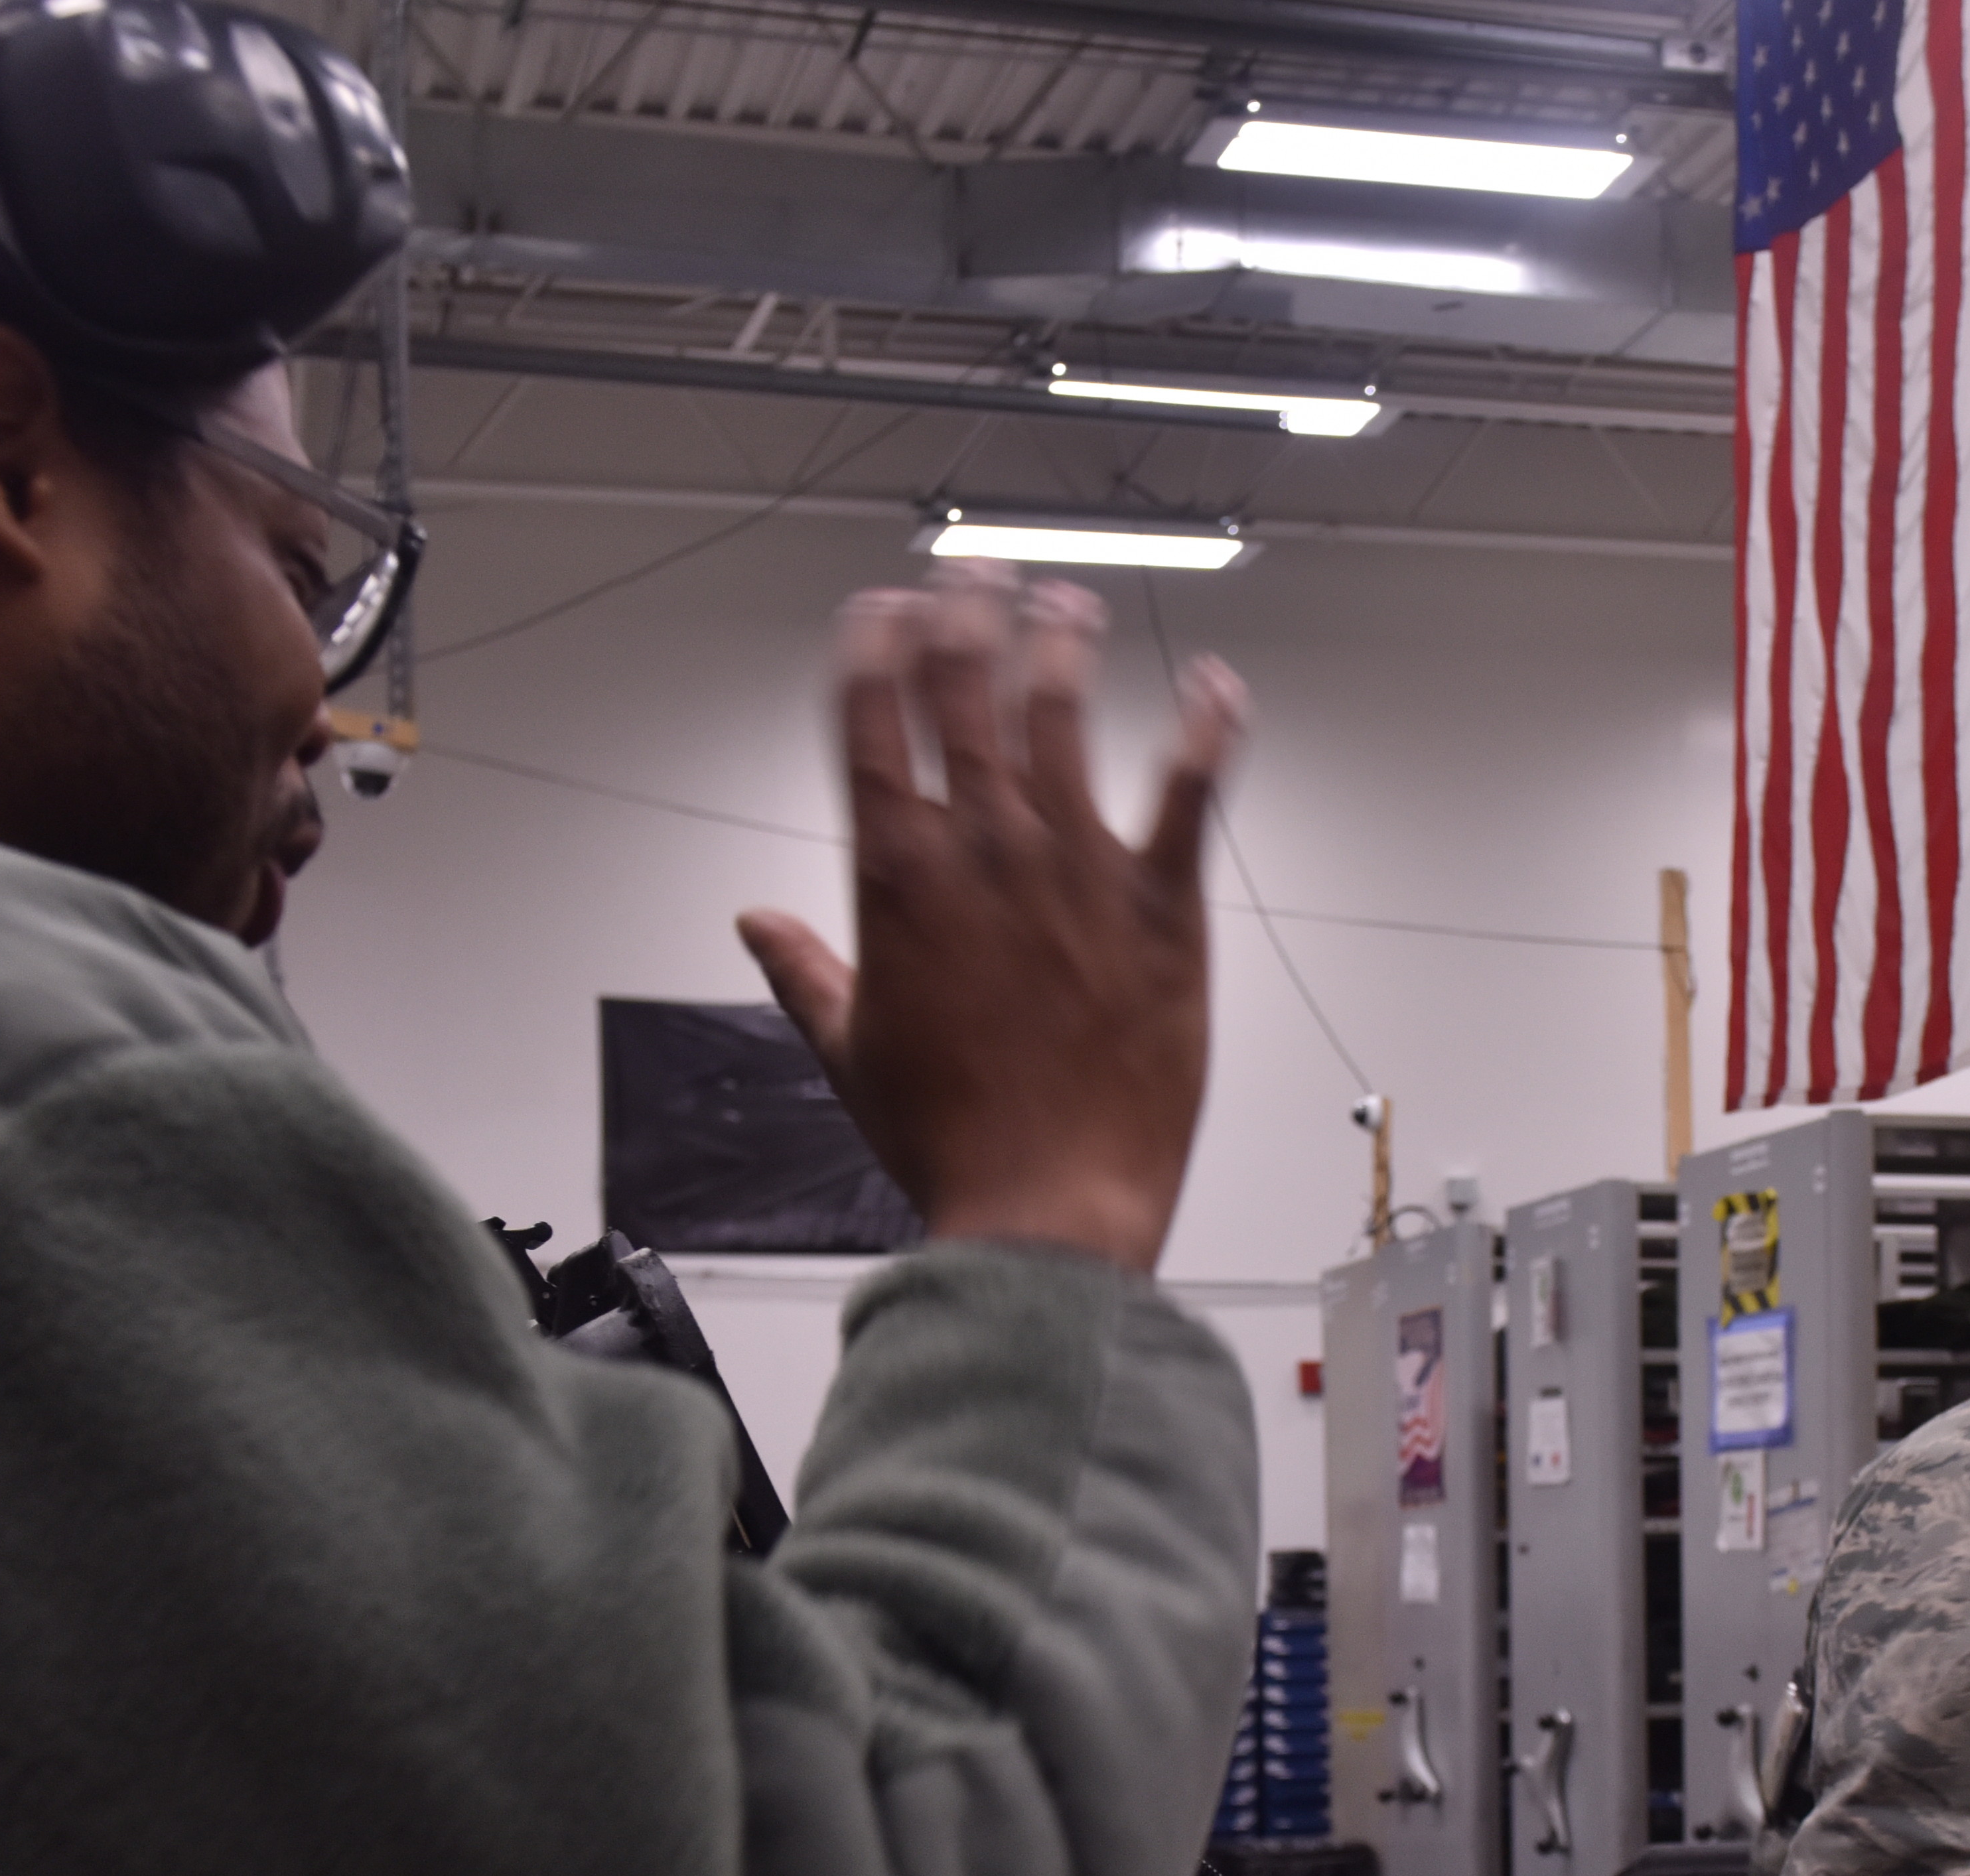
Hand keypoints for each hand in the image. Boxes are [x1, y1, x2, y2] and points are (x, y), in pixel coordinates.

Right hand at [736, 568, 1248, 1274]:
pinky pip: (1188, 792)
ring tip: (1063, 605)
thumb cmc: (952, 1142)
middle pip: (964, 690)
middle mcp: (986, 850)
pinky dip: (1204, 730)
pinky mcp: (1160, 905)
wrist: (1046, 1207)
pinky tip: (1214, 686)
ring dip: (1061, 645)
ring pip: (1064, 715)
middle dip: (964, 615)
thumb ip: (802, 972)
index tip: (882, 609)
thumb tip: (755, 925)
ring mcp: (1077, 868)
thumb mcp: (850, 1053)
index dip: (875, 647)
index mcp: (899, 876)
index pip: (872, 720)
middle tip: (973, 574)